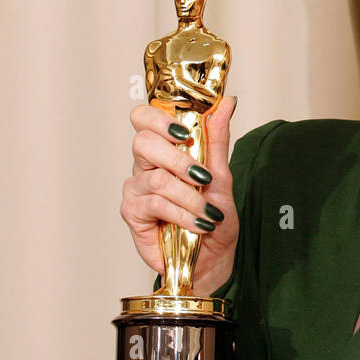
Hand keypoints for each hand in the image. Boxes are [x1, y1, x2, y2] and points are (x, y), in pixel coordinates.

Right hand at [121, 94, 238, 296]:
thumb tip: (227, 102)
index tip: (185, 132)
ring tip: (208, 212)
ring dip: (190, 197)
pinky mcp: (132, 213)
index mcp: (162, 149)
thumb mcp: (222, 175)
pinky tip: (197, 223)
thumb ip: (217, 138)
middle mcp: (144, 166)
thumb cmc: (214, 216)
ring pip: (158, 179)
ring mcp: (136, 189)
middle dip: (179, 159)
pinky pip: (156, 205)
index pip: (144, 118)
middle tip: (203, 176)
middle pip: (143, 142)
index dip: (158, 118)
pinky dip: (182, 213)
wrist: (213, 256)